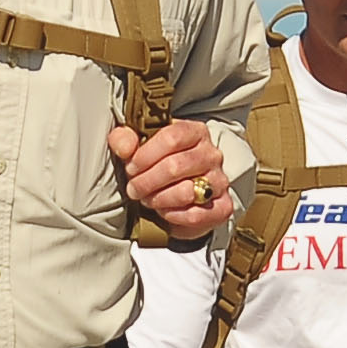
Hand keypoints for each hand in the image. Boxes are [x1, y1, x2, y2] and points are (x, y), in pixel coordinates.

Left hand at [110, 119, 235, 239]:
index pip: (172, 137)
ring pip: (186, 192)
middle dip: (146, 181)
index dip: (145, 155)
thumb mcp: (137, 148)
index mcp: (194, 132)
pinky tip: (163, 211)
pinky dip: (173, 215)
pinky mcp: (222, 206)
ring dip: (158, 199)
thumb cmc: (156, 166)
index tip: (130, 167)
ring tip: (148, 199)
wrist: (177, 195)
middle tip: (133, 189)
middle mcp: (211, 154)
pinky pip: (195, 215)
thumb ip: (124, 139)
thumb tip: (124, 147)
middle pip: (175, 166)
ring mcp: (219, 180)